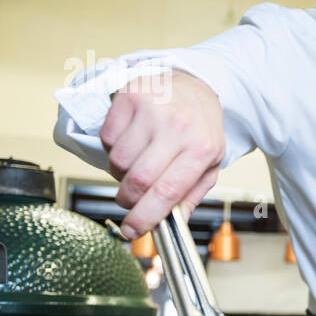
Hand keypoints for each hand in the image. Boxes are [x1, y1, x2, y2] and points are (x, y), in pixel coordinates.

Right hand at [101, 70, 224, 238]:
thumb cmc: (200, 129)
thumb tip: (171, 226)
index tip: (131, 231)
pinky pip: (107, 138)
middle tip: (130, 199)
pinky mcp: (130, 96)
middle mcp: (177, 127)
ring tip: (137, 163)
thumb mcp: (208, 164)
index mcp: (202, 149)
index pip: (167, 192)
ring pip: (118, 161)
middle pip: (137, 180)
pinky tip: (131, 141)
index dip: (144, 217)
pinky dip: (113, 148)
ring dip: (120, 172)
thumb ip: (190, 196)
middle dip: (128, 199)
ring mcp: (152, 110)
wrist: (194, 84)